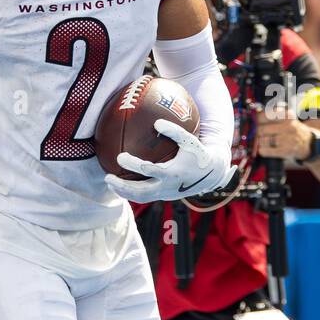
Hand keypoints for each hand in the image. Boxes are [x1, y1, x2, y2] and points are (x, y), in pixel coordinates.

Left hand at [106, 120, 233, 202]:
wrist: (211, 174)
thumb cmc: (198, 153)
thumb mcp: (191, 140)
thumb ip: (175, 131)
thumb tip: (156, 122)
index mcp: (172, 172)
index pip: (149, 170)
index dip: (133, 165)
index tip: (120, 157)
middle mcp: (167, 187)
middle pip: (141, 191)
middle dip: (123, 186)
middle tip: (107, 177)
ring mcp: (165, 194)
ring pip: (141, 197)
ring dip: (124, 192)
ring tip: (110, 183)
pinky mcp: (164, 196)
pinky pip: (144, 196)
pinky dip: (131, 192)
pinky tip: (120, 183)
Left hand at [253, 104, 313, 160]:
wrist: (310, 144)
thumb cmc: (293, 131)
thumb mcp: (288, 119)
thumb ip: (273, 116)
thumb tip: (253, 117)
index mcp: (287, 116)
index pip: (266, 115)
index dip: (256, 120)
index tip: (254, 122)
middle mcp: (288, 126)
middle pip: (261, 129)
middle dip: (257, 133)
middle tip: (258, 135)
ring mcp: (287, 139)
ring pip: (262, 140)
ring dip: (260, 142)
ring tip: (265, 142)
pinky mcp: (285, 150)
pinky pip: (265, 150)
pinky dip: (262, 150)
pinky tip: (265, 149)